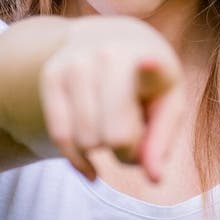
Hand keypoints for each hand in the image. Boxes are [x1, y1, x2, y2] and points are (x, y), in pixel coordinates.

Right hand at [38, 16, 184, 181]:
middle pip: (115, 137)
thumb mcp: (168, 105)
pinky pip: (60, 136)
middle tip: (134, 134)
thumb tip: (154, 179)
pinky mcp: (51, 75)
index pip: (147, 69)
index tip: (147, 62)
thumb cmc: (148, 82)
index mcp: (150, 60)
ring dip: (102, 152)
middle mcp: (109, 55)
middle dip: (127, 151)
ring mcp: (76, 63)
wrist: (110, 39)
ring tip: (114, 131)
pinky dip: (78, 160)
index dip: (147, 67)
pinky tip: (91, 168)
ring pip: (86, 141)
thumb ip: (161, 141)